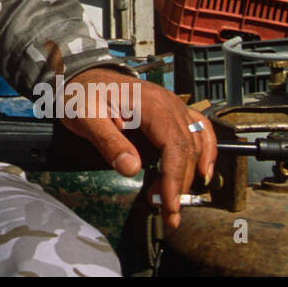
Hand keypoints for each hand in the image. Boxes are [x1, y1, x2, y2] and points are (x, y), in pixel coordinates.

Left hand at [57, 66, 215, 229]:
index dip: (174, 178)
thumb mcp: (86, 117)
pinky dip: (206, 151)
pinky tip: (203, 171)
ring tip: (176, 200)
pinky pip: (199, 129)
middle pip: (187, 149)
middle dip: (180, 184)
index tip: (167, 203)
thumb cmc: (82, 94)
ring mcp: (173, 105)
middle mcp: (169, 103)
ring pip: (196, 142)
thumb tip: (132, 168)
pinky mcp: (171, 110)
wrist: (81, 74)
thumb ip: (109, 142)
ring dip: (191, 173)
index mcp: (151, 105)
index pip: (174, 146)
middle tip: (167, 212)